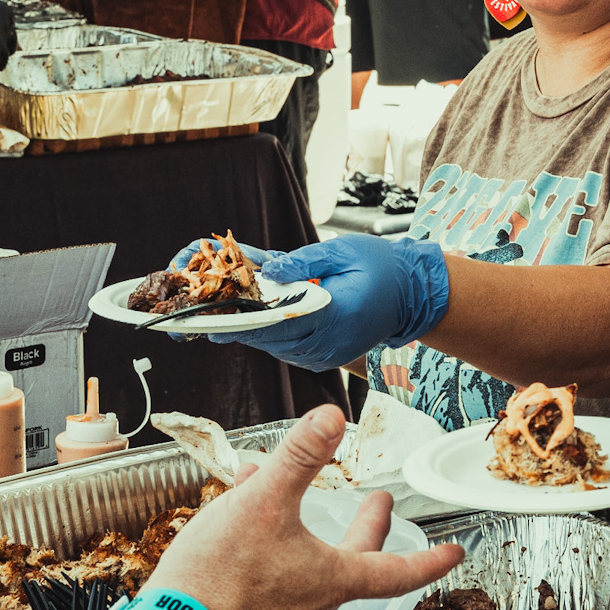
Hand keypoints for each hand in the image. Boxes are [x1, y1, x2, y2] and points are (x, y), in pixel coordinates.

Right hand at [147, 404, 462, 609]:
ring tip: (286, 492)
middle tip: (378, 506)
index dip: (430, 559)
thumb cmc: (222, 576)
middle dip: (367, 530)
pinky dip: (271, 542)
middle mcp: (316, 604)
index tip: (454, 552)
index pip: (399, 571)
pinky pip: (274, 573)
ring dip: (308, 528)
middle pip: (355, 564)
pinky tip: (238, 517)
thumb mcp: (265, 501)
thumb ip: (301, 456)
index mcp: (334, 579)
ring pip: (309, 564)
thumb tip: (333, 416)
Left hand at [201, 235, 449, 372]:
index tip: (212, 319)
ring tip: (212, 314)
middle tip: (196, 317)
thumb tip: (267, 270)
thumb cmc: (383, 268)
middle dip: (233, 325)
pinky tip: (244, 318)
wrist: (414, 296)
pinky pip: (285, 347)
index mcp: (337, 317)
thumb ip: (304, 262)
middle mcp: (329, 344)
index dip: (244, 321)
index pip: (282, 322)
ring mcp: (325, 356)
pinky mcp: (322, 357)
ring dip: (245, 329)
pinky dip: (264, 332)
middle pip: (270, 338)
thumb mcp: (345, 252)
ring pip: (273, 346)